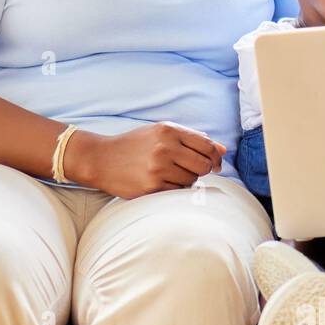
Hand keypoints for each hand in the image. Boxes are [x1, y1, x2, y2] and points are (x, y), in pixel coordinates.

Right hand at [70, 123, 225, 198]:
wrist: (101, 159)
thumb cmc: (135, 145)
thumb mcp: (160, 133)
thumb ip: (192, 139)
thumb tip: (223, 150)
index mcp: (168, 131)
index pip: (207, 146)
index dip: (215, 157)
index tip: (214, 165)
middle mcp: (164, 148)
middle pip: (203, 166)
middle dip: (202, 170)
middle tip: (190, 170)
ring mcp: (158, 169)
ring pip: (191, 181)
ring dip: (186, 180)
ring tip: (170, 174)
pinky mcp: (151, 187)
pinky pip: (177, 192)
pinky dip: (175, 190)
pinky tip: (162, 183)